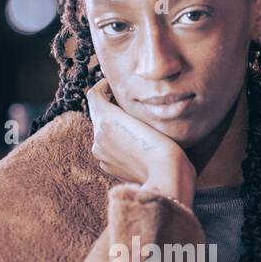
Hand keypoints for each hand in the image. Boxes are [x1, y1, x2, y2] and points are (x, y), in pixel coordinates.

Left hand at [85, 77, 195, 203]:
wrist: (166, 176)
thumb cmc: (163, 144)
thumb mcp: (146, 116)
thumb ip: (128, 107)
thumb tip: (120, 101)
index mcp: (106, 119)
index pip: (94, 95)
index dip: (103, 86)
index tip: (113, 85)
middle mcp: (98, 136)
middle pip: (97, 113)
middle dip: (109, 106)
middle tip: (127, 103)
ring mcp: (101, 154)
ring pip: (102, 131)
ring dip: (113, 125)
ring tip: (133, 124)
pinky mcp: (108, 167)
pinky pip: (107, 148)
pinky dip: (116, 142)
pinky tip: (133, 143)